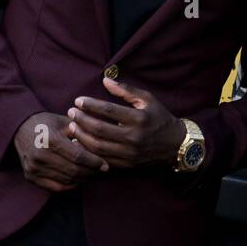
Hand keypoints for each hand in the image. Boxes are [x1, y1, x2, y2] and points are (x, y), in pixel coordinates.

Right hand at [13, 111, 108, 192]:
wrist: (19, 128)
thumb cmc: (47, 123)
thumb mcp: (65, 121)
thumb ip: (83, 131)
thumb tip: (105, 140)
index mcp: (50, 139)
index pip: (78, 156)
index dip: (95, 162)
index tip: (105, 165)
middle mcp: (40, 156)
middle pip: (73, 171)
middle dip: (91, 172)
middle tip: (101, 171)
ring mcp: (34, 168)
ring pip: (66, 181)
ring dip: (82, 180)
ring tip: (92, 174)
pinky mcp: (30, 177)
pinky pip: (56, 187)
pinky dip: (70, 186)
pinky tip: (78, 179)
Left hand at [65, 77, 185, 169]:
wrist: (175, 145)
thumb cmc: (159, 117)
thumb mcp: (147, 99)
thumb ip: (126, 90)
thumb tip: (105, 80)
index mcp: (139, 118)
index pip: (108, 110)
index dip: (90, 104)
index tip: (78, 100)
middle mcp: (134, 137)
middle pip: (99, 129)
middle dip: (81, 120)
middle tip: (70, 112)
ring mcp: (129, 153)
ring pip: (97, 146)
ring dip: (80, 136)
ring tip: (71, 126)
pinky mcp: (127, 164)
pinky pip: (102, 159)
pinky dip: (88, 151)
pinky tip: (79, 143)